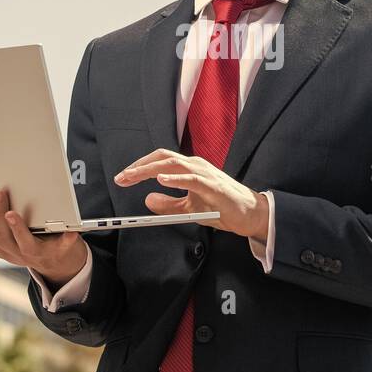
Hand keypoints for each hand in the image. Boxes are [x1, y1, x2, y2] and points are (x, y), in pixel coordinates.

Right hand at [0, 188, 88, 287]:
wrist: (61, 264)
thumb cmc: (28, 248)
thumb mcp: (2, 248)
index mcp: (5, 251)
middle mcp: (20, 254)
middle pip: (4, 239)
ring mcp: (40, 254)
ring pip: (25, 244)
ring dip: (18, 228)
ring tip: (12, 212)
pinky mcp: (61, 252)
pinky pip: (63, 246)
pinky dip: (67, 237)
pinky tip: (70, 229)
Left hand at [113, 149, 268, 240]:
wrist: (249, 214)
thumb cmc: (221, 207)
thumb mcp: (188, 209)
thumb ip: (168, 205)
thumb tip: (147, 200)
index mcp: (190, 168)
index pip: (160, 161)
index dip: (140, 167)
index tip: (123, 178)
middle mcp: (196, 165)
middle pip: (162, 158)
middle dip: (139, 166)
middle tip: (121, 178)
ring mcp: (204, 173)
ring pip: (173, 164)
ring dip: (149, 170)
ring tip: (132, 177)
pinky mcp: (213, 186)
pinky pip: (191, 179)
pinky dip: (175, 178)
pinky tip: (161, 180)